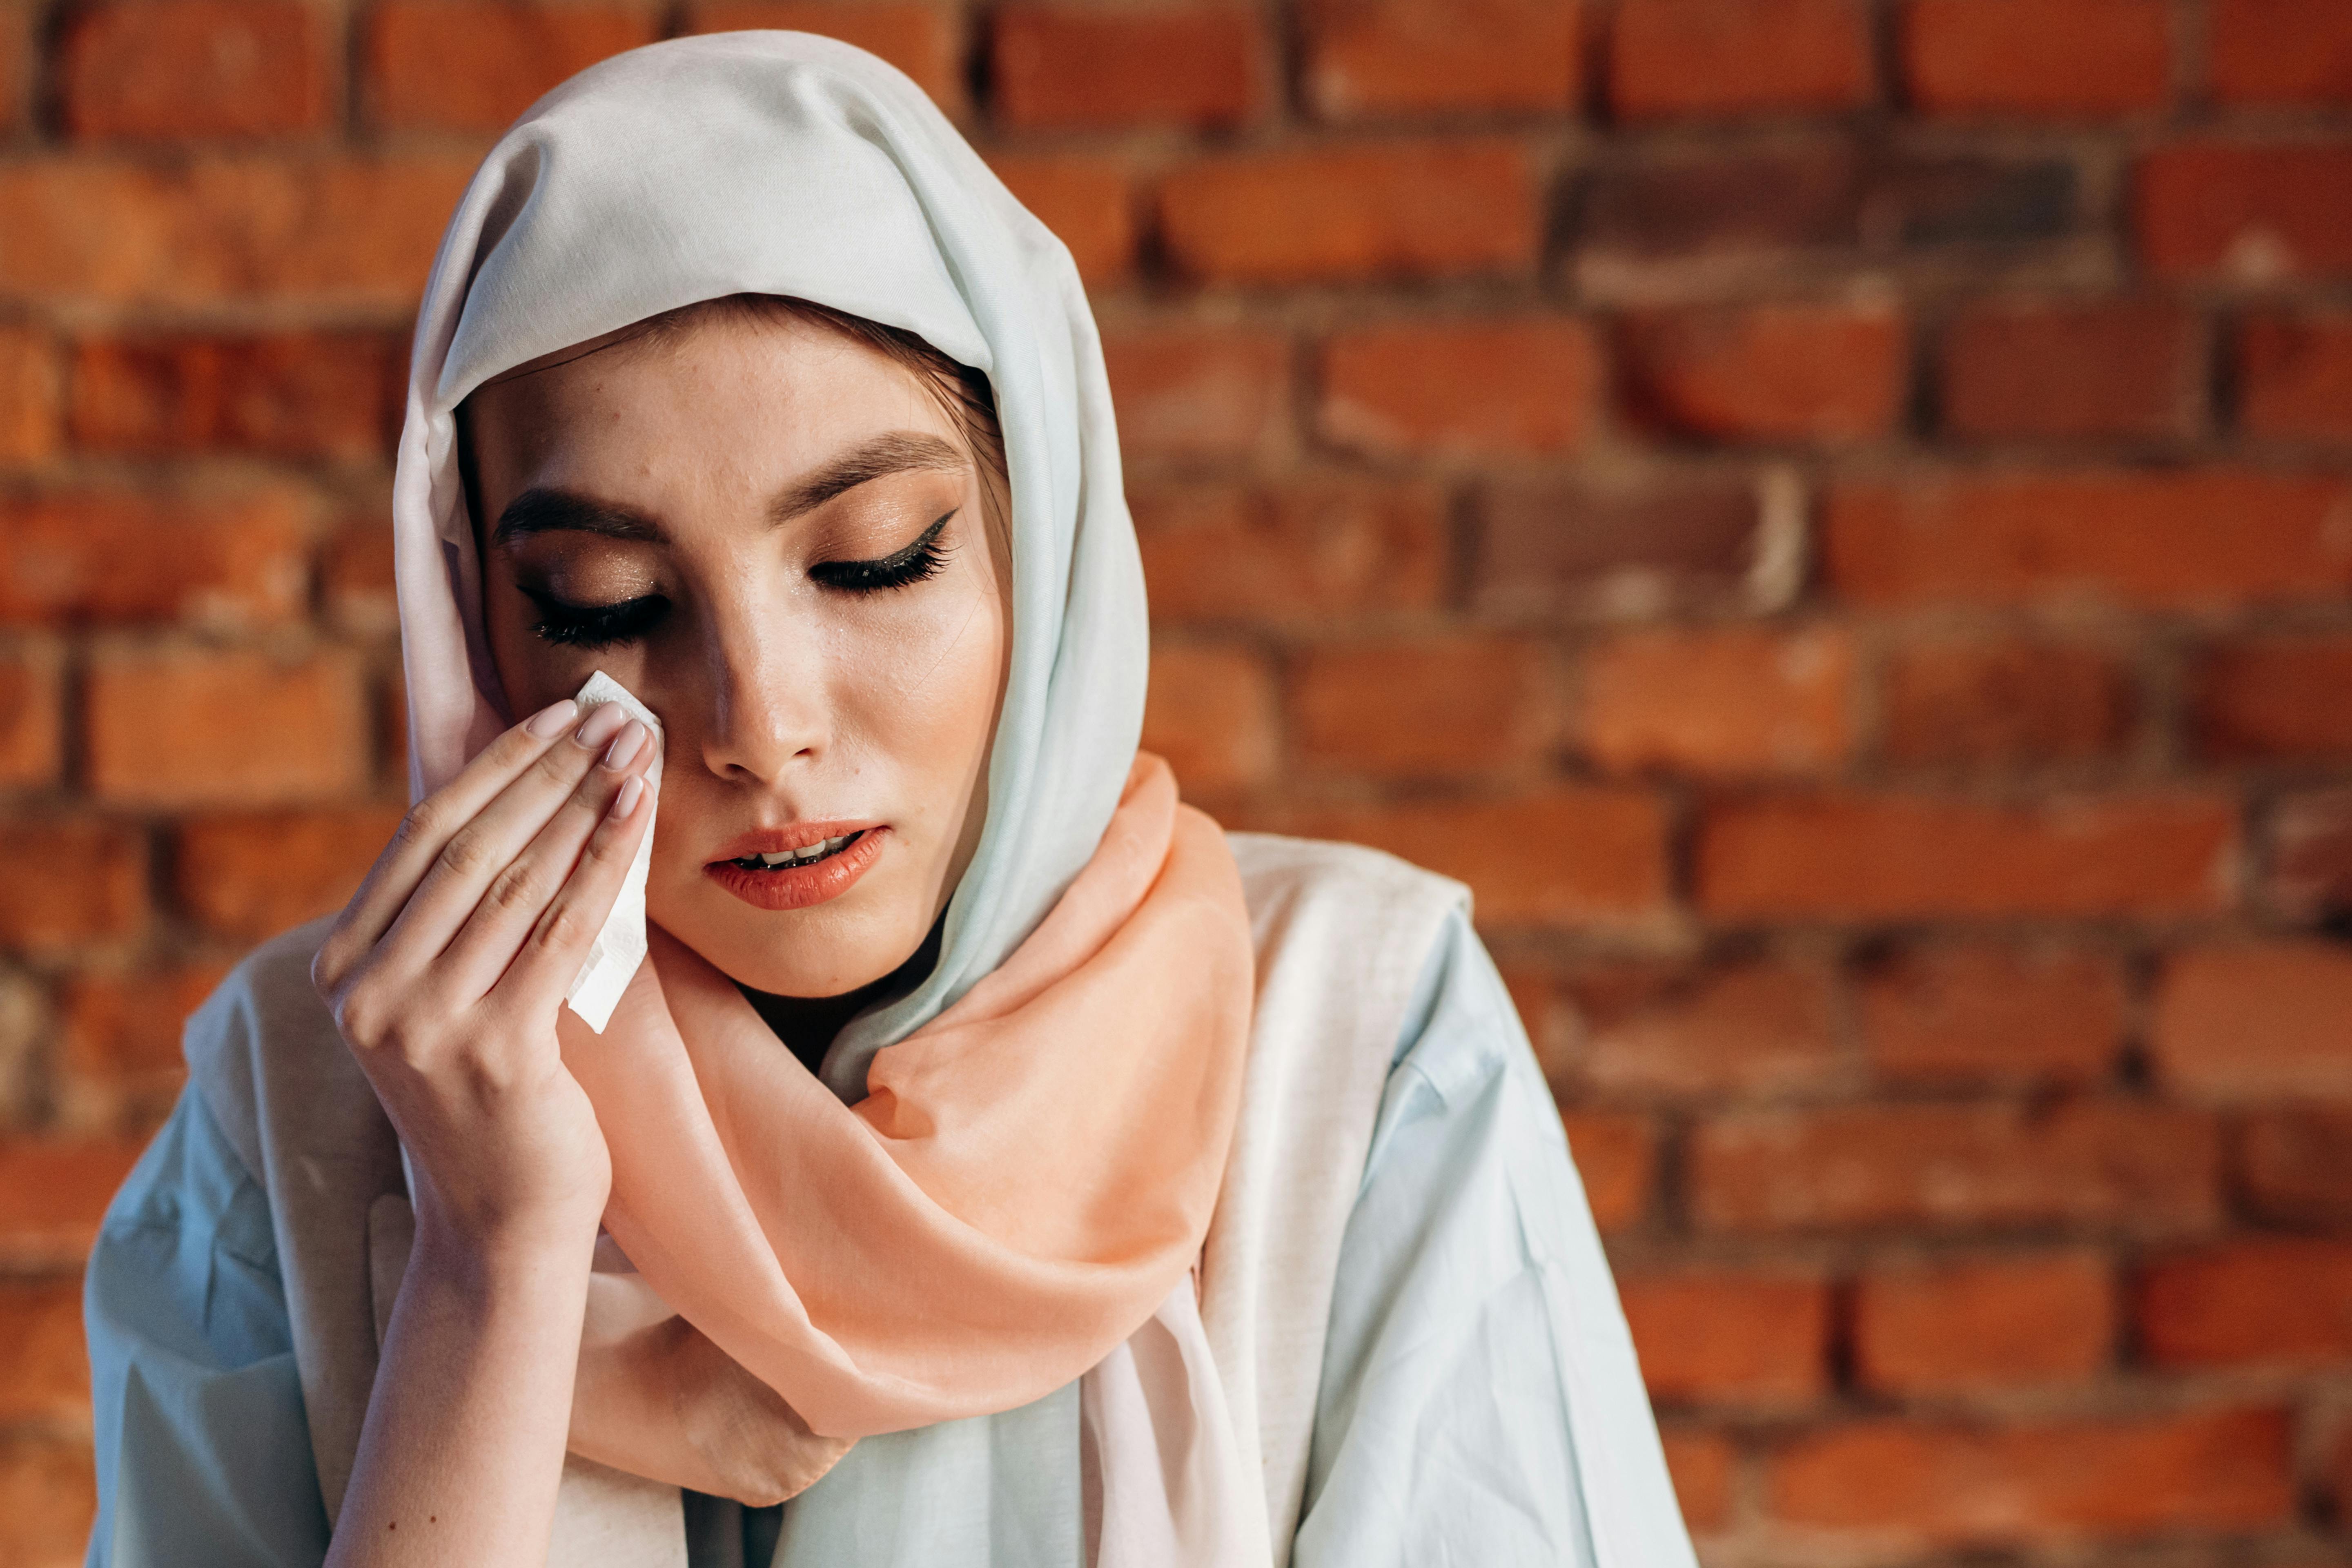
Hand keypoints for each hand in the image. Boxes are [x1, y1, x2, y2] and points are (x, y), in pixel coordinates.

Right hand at [312, 697, 655, 1254]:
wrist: (500, 1223)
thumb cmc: (494, 1098)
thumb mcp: (450, 996)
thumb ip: (458, 916)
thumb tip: (523, 794)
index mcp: (341, 966)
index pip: (424, 835)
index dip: (497, 765)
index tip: (560, 713)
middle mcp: (367, 992)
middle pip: (473, 848)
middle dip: (551, 772)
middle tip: (616, 717)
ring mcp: (422, 1025)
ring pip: (519, 881)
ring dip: (586, 804)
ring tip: (639, 751)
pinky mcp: (492, 1052)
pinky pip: (562, 932)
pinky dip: (605, 863)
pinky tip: (639, 815)